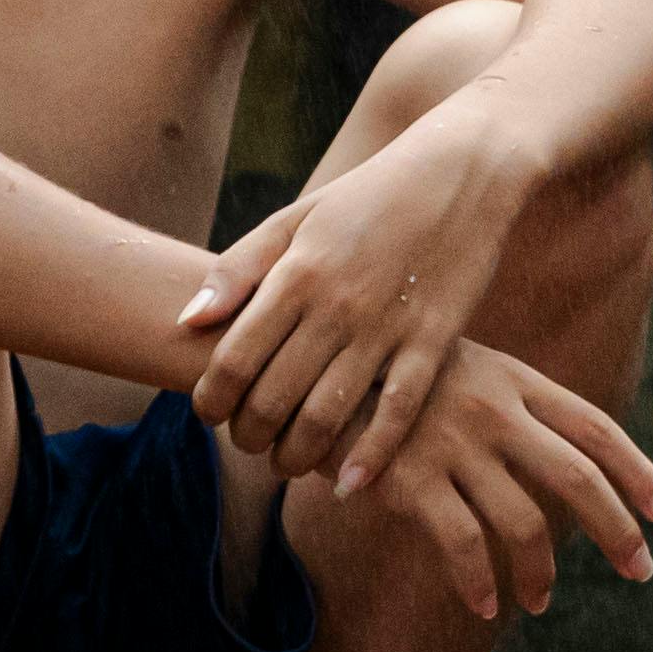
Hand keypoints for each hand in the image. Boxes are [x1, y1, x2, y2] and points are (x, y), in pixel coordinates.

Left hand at [184, 99, 532, 486]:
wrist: (466, 168)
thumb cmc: (371, 195)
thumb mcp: (298, 217)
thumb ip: (238, 268)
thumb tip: (187, 321)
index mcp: (296, 272)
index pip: (231, 361)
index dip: (209, 402)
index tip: (209, 414)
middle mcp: (337, 305)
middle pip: (273, 399)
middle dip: (248, 437)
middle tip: (249, 443)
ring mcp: (389, 325)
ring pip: (328, 415)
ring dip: (298, 456)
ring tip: (289, 463)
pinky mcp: (437, 338)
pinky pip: (398, 410)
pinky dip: (371, 455)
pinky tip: (349, 482)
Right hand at [343, 337, 652, 622]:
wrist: (317, 368)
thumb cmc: (399, 378)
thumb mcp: (471, 369)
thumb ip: (518, 406)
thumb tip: (569, 461)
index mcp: (518, 383)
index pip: (598, 431)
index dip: (639, 474)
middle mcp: (496, 411)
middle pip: (578, 478)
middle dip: (617, 530)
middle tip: (642, 571)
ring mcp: (454, 445)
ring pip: (524, 522)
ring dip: (541, 572)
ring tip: (543, 599)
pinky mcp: (410, 480)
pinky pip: (462, 544)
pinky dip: (479, 581)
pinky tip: (484, 604)